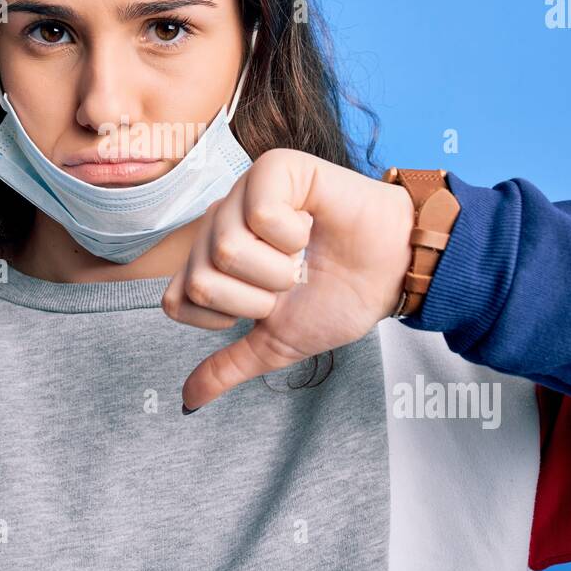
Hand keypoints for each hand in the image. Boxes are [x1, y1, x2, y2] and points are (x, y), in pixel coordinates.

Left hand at [161, 148, 414, 412]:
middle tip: (292, 280)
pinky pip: (258, 211)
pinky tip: (311, 226)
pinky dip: (293, 233)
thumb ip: (228, 366)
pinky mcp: (275, 168)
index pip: (177, 300)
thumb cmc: (338, 298)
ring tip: (304, 255)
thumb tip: (187, 402)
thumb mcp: (277, 342)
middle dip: (259, 296)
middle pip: (201, 279)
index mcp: (209, 258)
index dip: (226, 316)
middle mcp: (218, 221)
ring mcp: (243, 191)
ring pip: (227, 248)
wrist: (393, 275)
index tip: (265, 307)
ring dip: (280, 268)